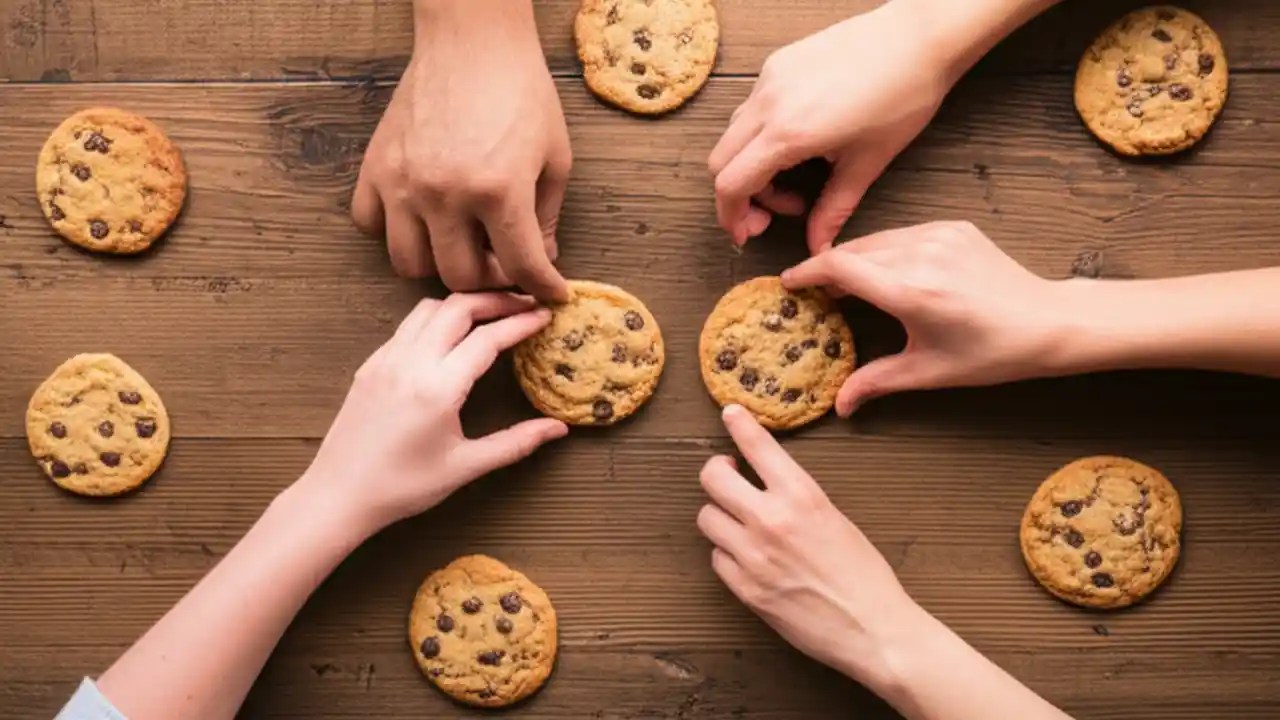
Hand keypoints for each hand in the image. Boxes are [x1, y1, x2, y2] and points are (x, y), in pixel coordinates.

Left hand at [301, 292, 568, 532]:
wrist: (339, 495)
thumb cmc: (403, 487)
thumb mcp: (465, 467)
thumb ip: (515, 444)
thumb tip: (558, 429)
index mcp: (437, 388)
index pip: (487, 338)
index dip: (521, 322)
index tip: (545, 314)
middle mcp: (410, 363)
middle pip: (458, 308)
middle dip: (496, 299)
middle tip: (525, 302)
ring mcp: (386, 360)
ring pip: (429, 309)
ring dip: (463, 303)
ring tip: (492, 311)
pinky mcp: (371, 365)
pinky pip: (407, 326)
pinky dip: (436, 318)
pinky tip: (451, 333)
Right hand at [351, 1, 571, 301]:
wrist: (473, 43)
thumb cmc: (521, 93)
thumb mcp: (554, 158)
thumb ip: (546, 217)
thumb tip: (541, 259)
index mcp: (499, 191)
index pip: (521, 267)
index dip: (542, 287)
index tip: (550, 292)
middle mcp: (446, 194)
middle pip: (461, 277)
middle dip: (491, 280)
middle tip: (505, 262)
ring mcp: (404, 183)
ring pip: (410, 263)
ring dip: (440, 264)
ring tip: (462, 245)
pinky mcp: (376, 168)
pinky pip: (370, 225)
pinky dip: (394, 232)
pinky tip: (420, 219)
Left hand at [697, 405, 919, 686]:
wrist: (873, 630)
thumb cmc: (865, 575)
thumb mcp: (836, 518)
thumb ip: (798, 499)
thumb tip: (769, 485)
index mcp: (802, 496)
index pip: (758, 447)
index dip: (740, 424)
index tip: (730, 413)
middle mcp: (771, 521)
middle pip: (712, 479)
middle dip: (716, 472)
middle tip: (727, 474)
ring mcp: (753, 556)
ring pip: (707, 518)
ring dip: (719, 515)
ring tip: (738, 520)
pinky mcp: (745, 589)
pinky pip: (716, 558)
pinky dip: (727, 553)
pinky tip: (745, 556)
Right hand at [708, 2, 953, 251]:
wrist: (919, 38)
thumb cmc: (903, 94)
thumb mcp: (867, 163)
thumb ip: (833, 209)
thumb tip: (818, 245)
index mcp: (789, 133)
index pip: (731, 184)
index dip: (731, 217)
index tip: (747, 233)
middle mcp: (769, 103)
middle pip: (721, 162)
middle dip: (739, 196)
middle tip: (772, 215)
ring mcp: (770, 78)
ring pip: (733, 134)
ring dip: (750, 165)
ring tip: (792, 178)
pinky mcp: (778, 63)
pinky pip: (750, 108)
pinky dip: (759, 136)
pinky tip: (796, 143)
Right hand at [782, 221, 1069, 413]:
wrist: (1049, 322)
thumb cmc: (992, 352)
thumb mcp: (929, 371)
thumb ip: (876, 382)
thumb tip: (839, 405)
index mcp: (912, 292)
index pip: (841, 267)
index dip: (808, 272)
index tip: (789, 283)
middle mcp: (922, 256)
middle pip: (853, 251)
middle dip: (828, 269)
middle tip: (814, 291)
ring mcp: (940, 236)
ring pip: (877, 239)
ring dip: (855, 258)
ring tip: (846, 284)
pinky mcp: (954, 227)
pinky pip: (903, 233)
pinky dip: (885, 250)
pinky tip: (885, 272)